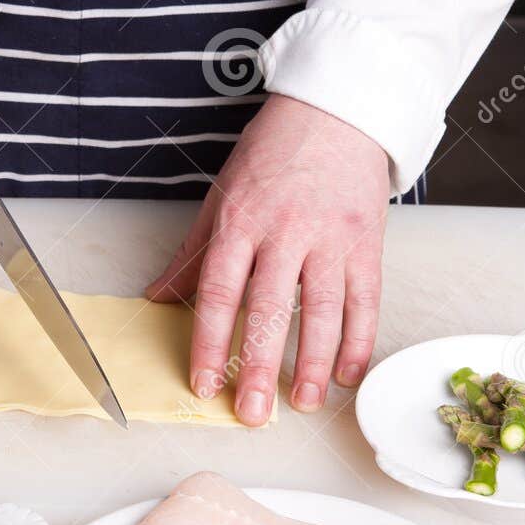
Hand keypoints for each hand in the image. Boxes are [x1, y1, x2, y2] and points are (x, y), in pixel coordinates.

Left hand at [146, 96, 388, 423]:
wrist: (336, 112)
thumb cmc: (273, 153)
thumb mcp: (222, 196)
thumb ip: (192, 253)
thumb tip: (156, 297)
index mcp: (241, 221)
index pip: (219, 292)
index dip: (211, 343)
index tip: (204, 383)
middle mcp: (286, 232)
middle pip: (269, 309)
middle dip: (259, 367)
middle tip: (251, 413)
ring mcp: (331, 239)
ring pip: (322, 311)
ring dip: (311, 363)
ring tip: (301, 403)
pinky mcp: (368, 243)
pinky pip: (365, 301)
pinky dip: (357, 341)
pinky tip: (345, 374)